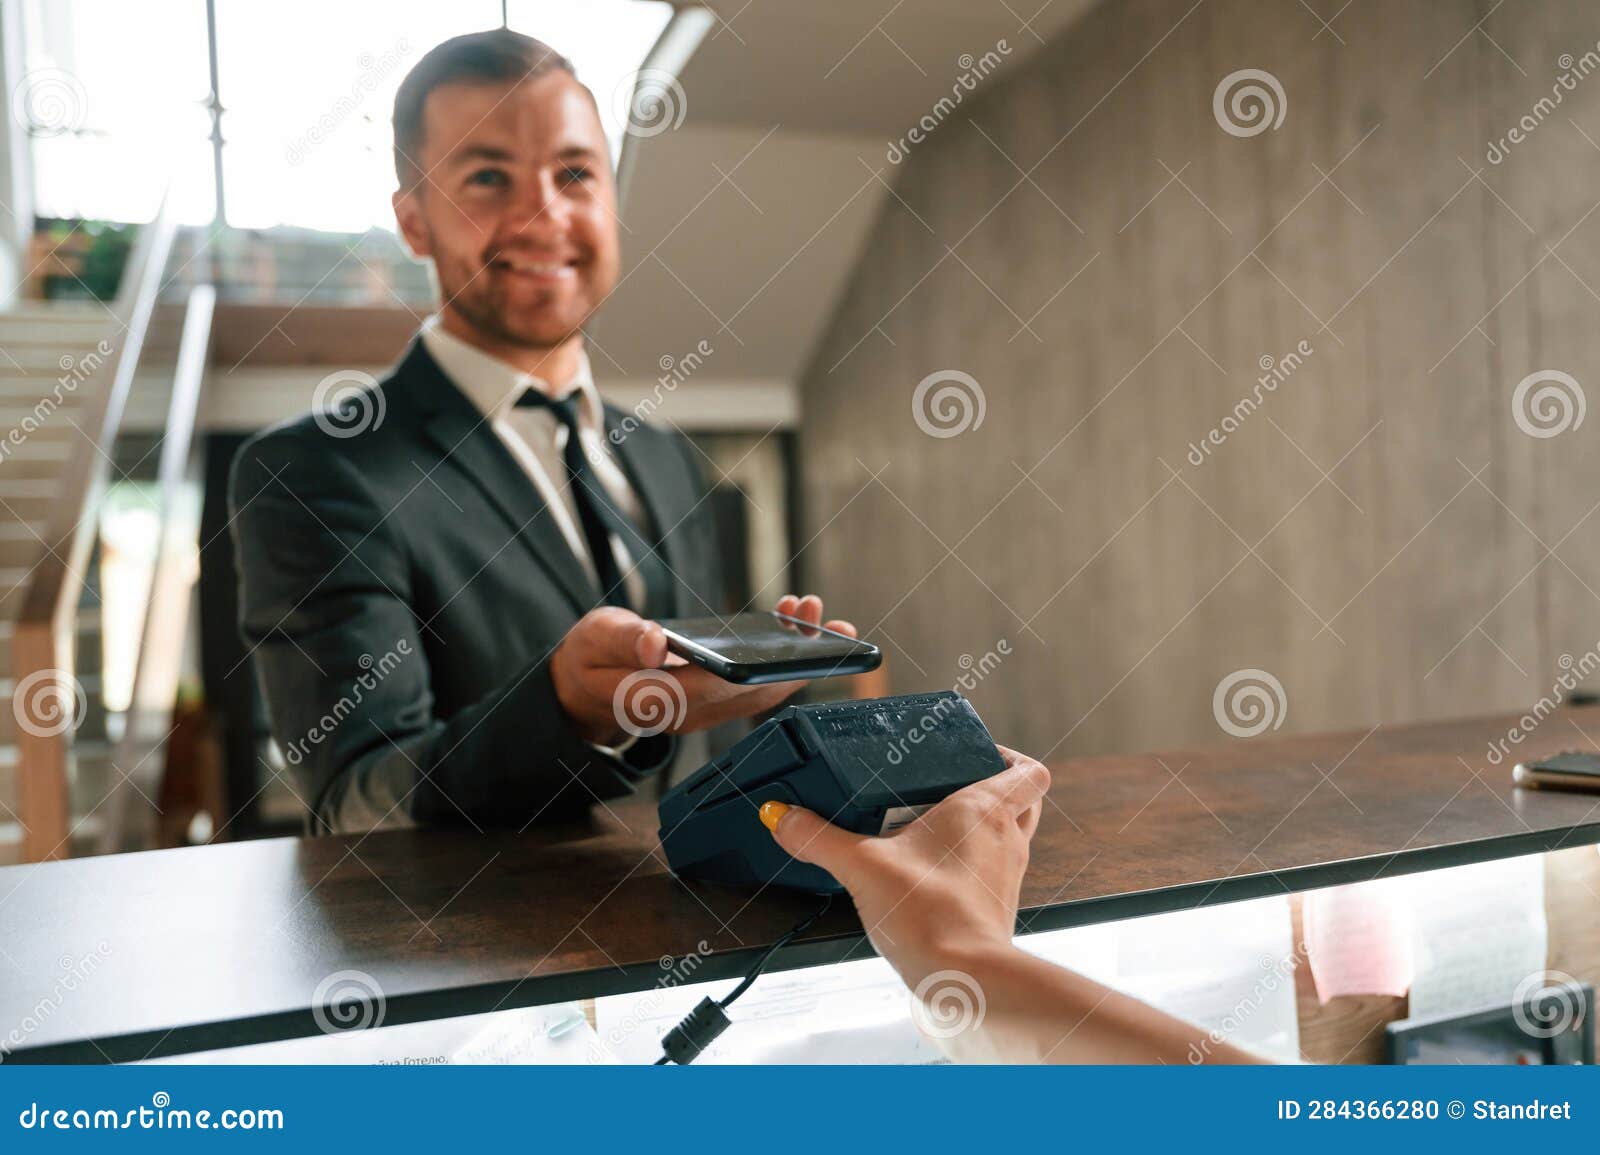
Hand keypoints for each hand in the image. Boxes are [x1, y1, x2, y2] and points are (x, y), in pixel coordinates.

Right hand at [550, 595, 856, 744]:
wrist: (583, 688)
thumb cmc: (589, 659)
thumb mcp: (596, 639)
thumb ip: (625, 641)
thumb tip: (656, 642)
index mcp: (662, 700)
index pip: (721, 686)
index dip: (763, 666)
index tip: (798, 641)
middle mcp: (692, 713)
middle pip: (755, 690)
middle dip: (799, 658)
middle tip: (836, 626)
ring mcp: (706, 709)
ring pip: (761, 688)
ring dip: (797, 654)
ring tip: (817, 614)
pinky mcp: (713, 700)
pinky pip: (755, 684)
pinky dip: (780, 655)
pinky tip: (795, 623)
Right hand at [761, 746, 1049, 989]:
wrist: (963, 979)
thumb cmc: (931, 915)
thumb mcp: (861, 865)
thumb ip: (818, 838)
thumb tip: (782, 816)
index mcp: (986, 810)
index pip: (1029, 770)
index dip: (1011, 756)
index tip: (977, 753)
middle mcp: (1006, 840)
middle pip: (1025, 800)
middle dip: (998, 788)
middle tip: (953, 787)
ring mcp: (1006, 877)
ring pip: (1011, 837)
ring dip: (986, 828)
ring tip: (935, 829)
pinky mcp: (996, 909)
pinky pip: (993, 875)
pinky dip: (972, 867)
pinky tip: (932, 874)